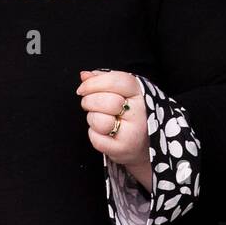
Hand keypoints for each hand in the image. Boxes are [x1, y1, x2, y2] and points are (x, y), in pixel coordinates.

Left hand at [77, 69, 149, 190]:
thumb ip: (103, 81)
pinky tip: (106, 136)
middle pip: (104, 101)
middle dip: (90, 102)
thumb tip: (85, 75)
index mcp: (142, 94)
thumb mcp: (122, 93)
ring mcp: (135, 132)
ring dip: (93, 120)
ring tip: (104, 122)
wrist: (143, 147)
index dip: (94, 83)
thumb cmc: (128, 116)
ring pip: (99, 120)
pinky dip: (95, 136)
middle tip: (94, 107)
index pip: (118, 81)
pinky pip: (95, 138)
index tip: (82, 89)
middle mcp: (142, 113)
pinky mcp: (124, 149)